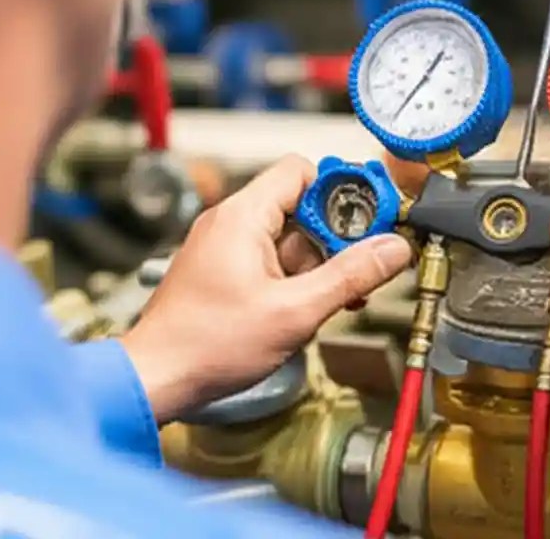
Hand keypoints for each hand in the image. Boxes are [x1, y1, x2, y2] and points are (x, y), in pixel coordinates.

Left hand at [120, 154, 413, 422]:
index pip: (302, 171)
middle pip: (302, 207)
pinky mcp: (226, 274)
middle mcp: (232, 224)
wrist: (157, 378)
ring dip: (321, 265)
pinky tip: (314, 308)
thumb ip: (349, 276)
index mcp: (243, 216)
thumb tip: (392, 248)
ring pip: (291, 240)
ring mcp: (227, 249)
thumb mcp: (294, 311)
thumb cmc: (206, 344)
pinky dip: (298, 279)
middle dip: (338, 237)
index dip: (341, 191)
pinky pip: (273, 263)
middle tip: (366, 266)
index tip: (373, 219)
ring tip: (341, 298)